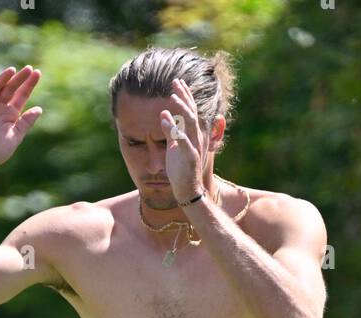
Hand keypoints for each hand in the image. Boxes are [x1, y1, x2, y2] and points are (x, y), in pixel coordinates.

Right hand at [0, 67, 42, 169]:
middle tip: (29, 68)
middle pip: (11, 89)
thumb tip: (39, 109)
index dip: (29, 85)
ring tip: (13, 70)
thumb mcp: (14, 137)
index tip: (37, 73)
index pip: (22, 96)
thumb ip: (25, 123)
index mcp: (11, 115)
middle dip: (20, 79)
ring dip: (4, 79)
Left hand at [160, 78, 204, 202]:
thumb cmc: (180, 170)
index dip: (185, 96)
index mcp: (192, 135)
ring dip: (182, 109)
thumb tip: (164, 114)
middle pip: (192, 113)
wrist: (187, 191)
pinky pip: (183, 142)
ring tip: (172, 97)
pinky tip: (165, 119)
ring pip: (191, 124)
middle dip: (184, 96)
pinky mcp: (190, 158)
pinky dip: (175, 130)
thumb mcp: (173, 147)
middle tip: (176, 81)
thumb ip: (170, 130)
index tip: (177, 82)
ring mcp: (194, 147)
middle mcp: (196, 138)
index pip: (190, 111)